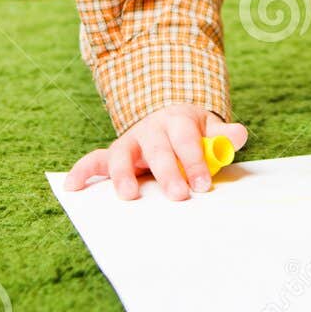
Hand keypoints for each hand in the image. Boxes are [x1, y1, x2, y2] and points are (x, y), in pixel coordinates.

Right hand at [64, 104, 247, 201]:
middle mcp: (151, 129)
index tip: (203, 186)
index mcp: (178, 121)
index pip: (186, 139)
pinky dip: (82, 171)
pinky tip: (72, 187)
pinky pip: (94, 160)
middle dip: (167, 172)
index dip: (195, 161)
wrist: (169, 116)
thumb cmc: (192, 131)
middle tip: (178, 196)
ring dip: (123, 174)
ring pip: (122, 153)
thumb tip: (239, 135)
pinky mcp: (115, 153)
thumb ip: (223, 135)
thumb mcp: (210, 128)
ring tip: (129, 195)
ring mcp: (130, 141)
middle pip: (157, 149)